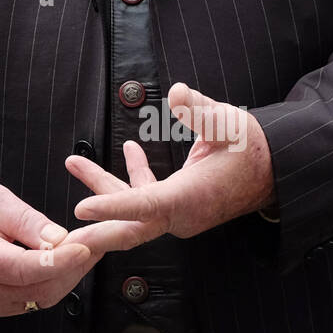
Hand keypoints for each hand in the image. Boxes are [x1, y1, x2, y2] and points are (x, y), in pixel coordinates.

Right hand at [0, 178, 92, 317]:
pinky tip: (73, 259)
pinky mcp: (3, 305)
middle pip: (40, 287)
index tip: (84, 247)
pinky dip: (60, 280)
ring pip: (45, 297)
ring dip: (72, 274)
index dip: (57, 261)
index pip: (23, 268)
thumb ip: (25, 220)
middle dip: (74, 266)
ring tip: (93, 246)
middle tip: (101, 241)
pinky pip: (39, 298)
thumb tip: (58, 239)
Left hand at [64, 83, 275, 254]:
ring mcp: (176, 213)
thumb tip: (177, 92)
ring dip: (101, 185)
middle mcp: (179, 213)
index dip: (111, 208)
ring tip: (72, 161)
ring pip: (130, 208)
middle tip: (59, 240)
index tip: (81, 210)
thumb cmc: (252, 148)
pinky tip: (128, 149)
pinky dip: (128, 178)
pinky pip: (143, 198)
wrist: (273, 170)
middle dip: (93, 230)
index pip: (143, 206)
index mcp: (189, 198)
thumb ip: (201, 109)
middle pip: (128, 226)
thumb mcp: (229, 123)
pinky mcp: (175, 206)